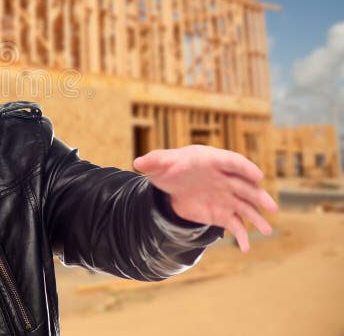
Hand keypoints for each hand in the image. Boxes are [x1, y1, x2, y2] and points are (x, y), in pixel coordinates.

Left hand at [133, 145, 278, 251]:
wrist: (171, 185)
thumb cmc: (170, 168)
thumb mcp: (159, 164)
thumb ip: (153, 161)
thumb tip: (138, 162)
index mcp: (212, 161)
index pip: (232, 162)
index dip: (245, 168)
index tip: (257, 176)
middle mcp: (225, 179)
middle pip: (246, 187)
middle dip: (259, 196)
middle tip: (271, 206)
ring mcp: (226, 196)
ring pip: (246, 207)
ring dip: (257, 218)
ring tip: (267, 230)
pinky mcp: (223, 213)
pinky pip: (236, 225)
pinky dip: (242, 236)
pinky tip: (245, 248)